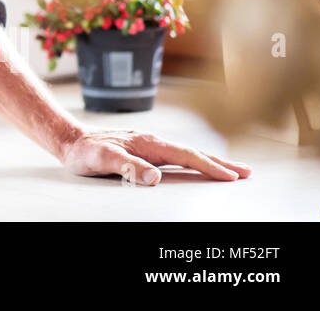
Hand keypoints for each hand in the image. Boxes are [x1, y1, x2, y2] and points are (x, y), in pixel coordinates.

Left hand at [60, 128, 252, 184]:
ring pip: (187, 153)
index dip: (209, 166)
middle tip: (247, 172)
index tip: (231, 176)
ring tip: (233, 169)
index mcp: (148, 143)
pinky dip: (195, 160)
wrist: (71, 141)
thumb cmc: (85, 152)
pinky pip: (178, 156)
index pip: (186, 155)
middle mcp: (153, 142)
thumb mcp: (103, 160)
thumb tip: (155, 178)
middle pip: (193, 152)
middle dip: (221, 162)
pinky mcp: (147, 150)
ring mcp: (151, 145)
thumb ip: (128, 167)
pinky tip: (200, 165)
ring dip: (211, 161)